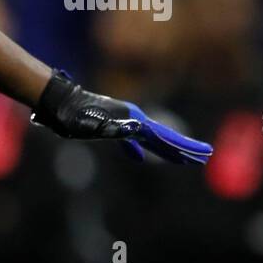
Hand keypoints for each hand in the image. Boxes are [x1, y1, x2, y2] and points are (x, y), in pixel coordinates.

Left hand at [31, 69, 213, 164]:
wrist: (58, 103)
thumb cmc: (74, 115)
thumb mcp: (95, 123)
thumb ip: (117, 127)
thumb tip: (140, 129)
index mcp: (133, 119)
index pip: (165, 136)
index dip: (184, 146)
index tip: (202, 154)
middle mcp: (132, 119)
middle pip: (164, 136)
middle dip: (184, 148)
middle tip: (204, 157)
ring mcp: (122, 121)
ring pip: (149, 138)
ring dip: (165, 149)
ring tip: (181, 159)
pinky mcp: (110, 126)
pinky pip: (130, 140)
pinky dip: (137, 149)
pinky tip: (138, 158)